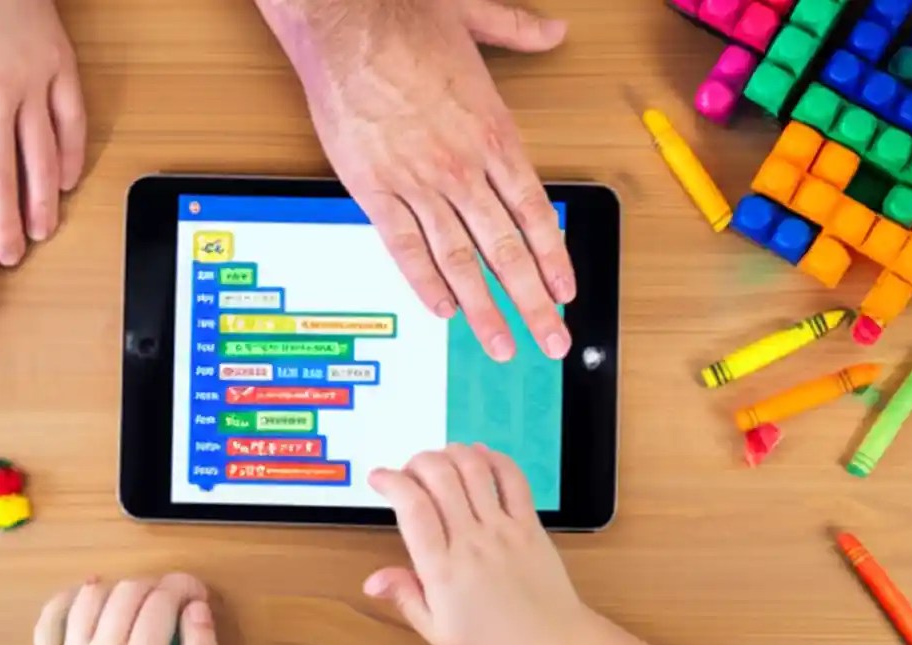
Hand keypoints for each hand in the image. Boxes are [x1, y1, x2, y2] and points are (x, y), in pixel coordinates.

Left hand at [0, 0, 86, 264]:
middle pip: (2, 176)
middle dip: (6, 223)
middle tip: (12, 255)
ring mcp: (33, 84)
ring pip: (43, 157)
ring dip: (43, 200)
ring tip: (43, 230)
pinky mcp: (61, 69)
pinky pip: (72, 122)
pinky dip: (71, 155)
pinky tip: (66, 182)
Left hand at [34, 573, 217, 644]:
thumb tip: (196, 607)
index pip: (162, 602)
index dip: (184, 586)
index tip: (196, 593)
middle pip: (127, 592)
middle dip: (156, 585)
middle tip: (172, 599)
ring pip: (89, 597)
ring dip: (117, 588)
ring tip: (137, 601)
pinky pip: (49, 621)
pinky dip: (66, 600)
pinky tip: (91, 596)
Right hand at [257, 0, 575, 361]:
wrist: (344, 16)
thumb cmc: (403, 15)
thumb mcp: (474, 17)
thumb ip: (519, 32)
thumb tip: (554, 30)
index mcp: (494, 133)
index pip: (534, 213)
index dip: (553, 259)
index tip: (567, 292)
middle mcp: (462, 167)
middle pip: (506, 250)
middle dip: (533, 303)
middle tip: (551, 340)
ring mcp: (417, 182)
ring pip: (460, 259)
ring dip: (484, 308)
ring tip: (503, 344)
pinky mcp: (372, 187)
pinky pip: (403, 246)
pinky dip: (424, 281)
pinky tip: (442, 310)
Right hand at [364, 445, 592, 644]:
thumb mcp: (438, 632)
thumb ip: (406, 597)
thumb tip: (373, 580)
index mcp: (444, 570)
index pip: (412, 508)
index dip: (391, 482)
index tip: (380, 478)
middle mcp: (473, 542)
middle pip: (440, 477)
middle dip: (417, 462)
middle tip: (408, 471)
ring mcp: (504, 530)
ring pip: (475, 470)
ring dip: (451, 453)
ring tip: (440, 460)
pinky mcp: (530, 525)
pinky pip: (514, 480)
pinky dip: (494, 459)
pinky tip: (479, 456)